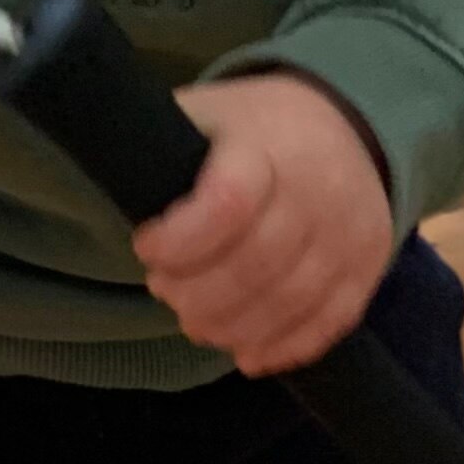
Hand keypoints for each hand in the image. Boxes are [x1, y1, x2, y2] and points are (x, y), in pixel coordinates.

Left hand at [138, 73, 392, 375]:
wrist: (347, 122)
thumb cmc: (251, 129)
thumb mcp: (202, 113)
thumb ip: (155, 142)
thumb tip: (97, 173)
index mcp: (266, 145)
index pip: (228, 205)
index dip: (179, 242)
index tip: (147, 246)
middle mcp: (317, 188)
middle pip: (254, 267)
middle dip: (195, 294)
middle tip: (165, 290)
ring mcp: (349, 232)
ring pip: (288, 303)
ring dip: (231, 328)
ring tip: (198, 321)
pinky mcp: (367, 268)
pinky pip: (327, 324)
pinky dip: (282, 348)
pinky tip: (247, 351)